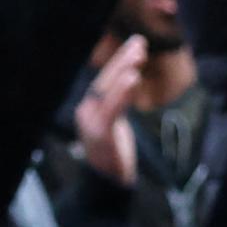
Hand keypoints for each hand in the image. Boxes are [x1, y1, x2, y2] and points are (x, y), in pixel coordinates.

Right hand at [72, 36, 145, 185]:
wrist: (105, 183)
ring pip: (108, 91)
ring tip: (139, 55)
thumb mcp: (115, 122)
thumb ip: (118, 101)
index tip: (136, 45)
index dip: (119, 61)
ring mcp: (91, 123)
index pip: (104, 79)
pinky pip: (112, 110)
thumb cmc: (113, 153)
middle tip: (140, 42)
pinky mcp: (101, 135)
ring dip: (124, 70)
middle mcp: (86, 112)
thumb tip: (128, 76)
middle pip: (105, 80)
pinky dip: (123, 93)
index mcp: (89, 108)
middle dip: (122, 60)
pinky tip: (134, 79)